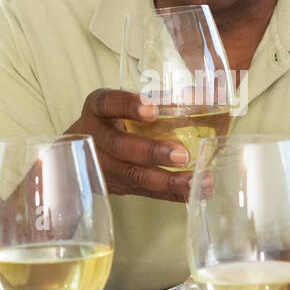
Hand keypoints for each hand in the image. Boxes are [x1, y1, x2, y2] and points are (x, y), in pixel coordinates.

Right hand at [67, 88, 192, 202]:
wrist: (77, 154)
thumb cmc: (110, 121)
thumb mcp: (118, 104)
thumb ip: (154, 100)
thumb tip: (212, 95)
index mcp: (97, 109)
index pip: (108, 104)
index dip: (128, 106)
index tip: (152, 109)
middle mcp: (97, 138)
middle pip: (122, 147)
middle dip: (153, 152)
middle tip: (182, 155)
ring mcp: (105, 167)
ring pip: (136, 176)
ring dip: (170, 180)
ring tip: (199, 179)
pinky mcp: (119, 187)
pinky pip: (148, 192)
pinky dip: (174, 194)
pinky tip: (197, 192)